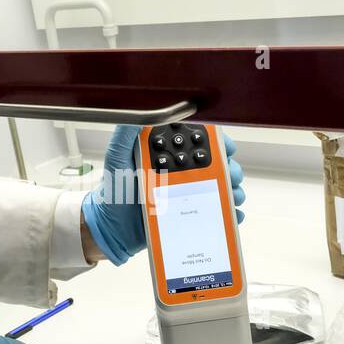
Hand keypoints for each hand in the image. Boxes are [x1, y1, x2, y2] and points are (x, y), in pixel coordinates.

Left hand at [80, 125, 245, 264]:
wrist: (111, 228)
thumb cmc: (113, 192)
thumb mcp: (117, 160)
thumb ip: (124, 137)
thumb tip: (137, 115)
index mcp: (168, 156)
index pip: (199, 142)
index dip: (217, 142)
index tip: (227, 147)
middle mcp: (181, 173)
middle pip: (217, 165)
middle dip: (230, 168)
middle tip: (231, 175)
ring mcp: (188, 195)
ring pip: (220, 188)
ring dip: (232, 190)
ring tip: (233, 196)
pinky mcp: (190, 216)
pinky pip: (215, 214)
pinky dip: (229, 214)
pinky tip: (232, 215)